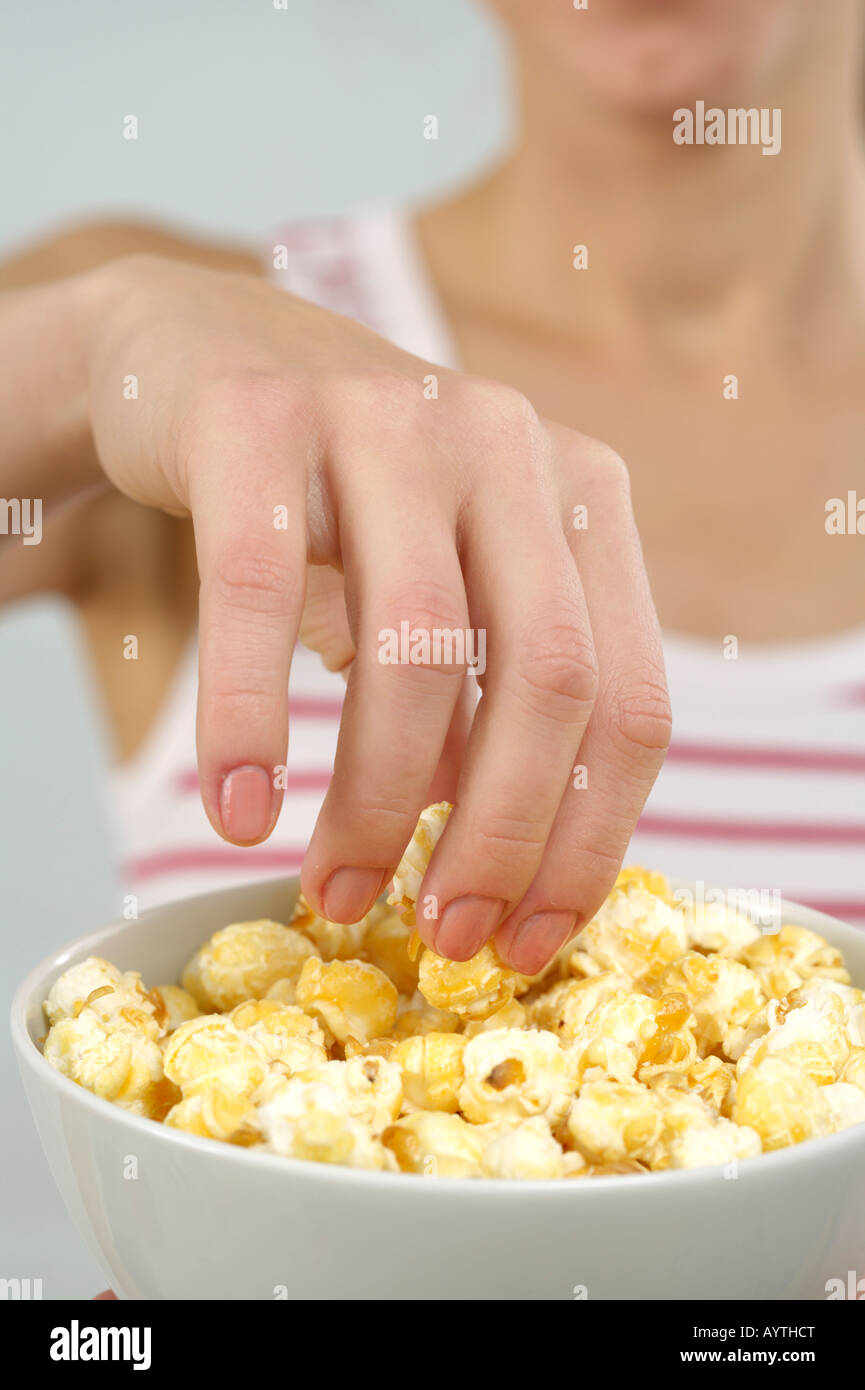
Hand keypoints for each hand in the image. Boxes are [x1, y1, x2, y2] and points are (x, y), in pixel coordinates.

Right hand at [84, 254, 669, 970]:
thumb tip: (497, 858)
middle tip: (439, 936)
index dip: (591, 839)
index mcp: (583, 496)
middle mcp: (509, 444)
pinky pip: (258, 593)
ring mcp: (389, 414)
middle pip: (549, 678)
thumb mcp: (447, 594)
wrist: (204, 353)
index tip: (529, 942)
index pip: (632, 697)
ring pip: (416, 647)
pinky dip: (250, 720)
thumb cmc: (344, 505)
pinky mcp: (259, 417)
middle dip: (500, 837)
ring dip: (377, 801)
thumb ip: (486, 706)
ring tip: (331, 890)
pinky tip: (239, 812)